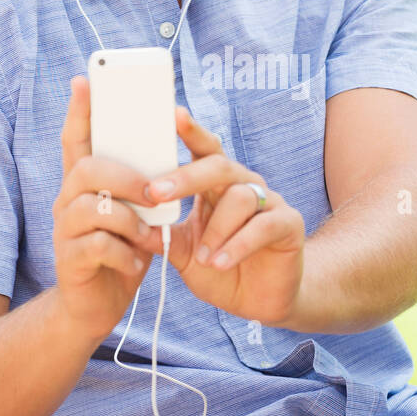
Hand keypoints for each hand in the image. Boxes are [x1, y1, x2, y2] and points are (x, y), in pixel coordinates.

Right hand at [52, 76, 156, 341]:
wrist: (97, 308)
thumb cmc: (121, 252)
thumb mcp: (136, 214)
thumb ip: (141, 185)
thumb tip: (166, 152)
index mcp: (84, 184)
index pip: (76, 138)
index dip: (79, 109)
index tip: (85, 79)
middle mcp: (67, 200)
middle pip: (88, 168)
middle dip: (127, 177)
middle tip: (155, 195)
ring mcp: (64, 230)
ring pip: (96, 208)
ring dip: (133, 222)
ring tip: (150, 238)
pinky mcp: (70, 260)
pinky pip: (100, 246)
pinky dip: (127, 255)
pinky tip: (136, 264)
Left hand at [134, 106, 304, 325]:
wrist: (259, 301)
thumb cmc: (218, 266)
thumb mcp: (183, 252)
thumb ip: (162, 236)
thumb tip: (128, 223)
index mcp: (216, 184)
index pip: (204, 149)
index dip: (190, 130)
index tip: (171, 114)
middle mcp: (243, 185)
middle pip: (218, 165)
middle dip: (185, 177)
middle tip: (155, 193)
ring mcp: (269, 202)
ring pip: (240, 197)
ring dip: (216, 229)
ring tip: (203, 258)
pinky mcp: (288, 224)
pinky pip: (263, 226)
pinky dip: (237, 245)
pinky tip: (220, 262)